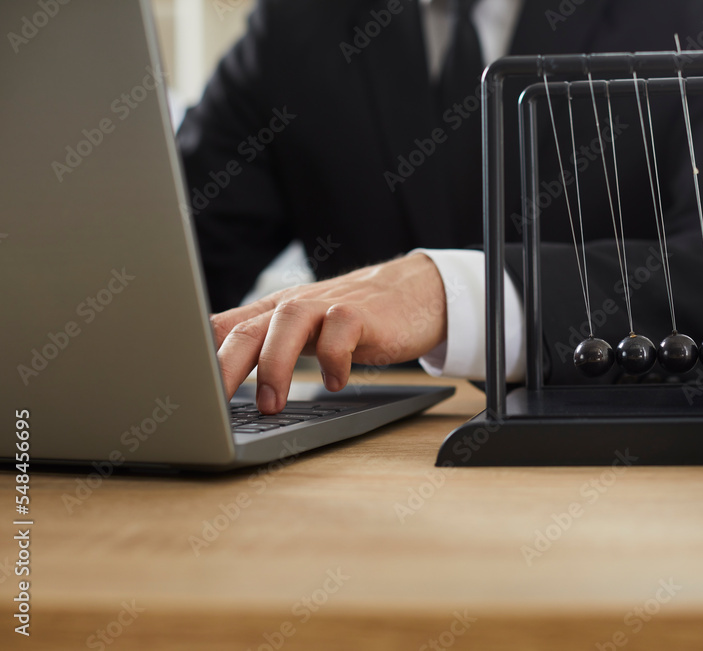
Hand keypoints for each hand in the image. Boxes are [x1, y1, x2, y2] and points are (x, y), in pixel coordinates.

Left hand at [211, 253, 446, 412]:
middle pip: (245, 330)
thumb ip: (263, 345)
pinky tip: (336, 383)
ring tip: (271, 404)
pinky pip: (340, 333)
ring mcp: (325, 307)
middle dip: (221, 369)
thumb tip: (216, 379)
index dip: (195, 359)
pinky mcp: (359, 313)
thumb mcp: (300, 332)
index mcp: (269, 314)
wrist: (412, 293)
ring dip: (274, 365)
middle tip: (209, 407)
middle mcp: (291, 307)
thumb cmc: (351, 319)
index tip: (180, 395)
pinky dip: (334, 360)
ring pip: (286, 324)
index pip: (220, 330)